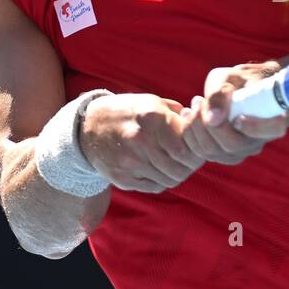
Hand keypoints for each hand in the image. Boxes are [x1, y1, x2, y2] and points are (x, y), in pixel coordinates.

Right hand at [80, 94, 204, 193]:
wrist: (87, 127)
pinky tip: (159, 169)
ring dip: (177, 174)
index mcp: (152, 117)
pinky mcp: (122, 178)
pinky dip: (161, 180)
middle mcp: (141, 141)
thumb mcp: (150, 101)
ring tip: (176, 164)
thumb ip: (177, 113)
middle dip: (190, 165)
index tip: (199, 147)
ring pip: (169, 179)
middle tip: (191, 160)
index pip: (187, 146)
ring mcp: (130, 162)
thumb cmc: (126, 112)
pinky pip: (153, 187)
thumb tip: (201, 123)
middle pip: (180, 166)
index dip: (198, 150)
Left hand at [180, 63, 287, 165]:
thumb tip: (212, 119)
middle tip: (199, 100)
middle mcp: (257, 142)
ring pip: (213, 151)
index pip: (273, 131)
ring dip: (195, 127)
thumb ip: (221, 94)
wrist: (238, 88)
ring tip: (194, 103)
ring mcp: (239, 152)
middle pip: (232, 145)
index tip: (238, 115)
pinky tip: (188, 114)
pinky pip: (200, 152)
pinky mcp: (221, 155)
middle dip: (208, 123)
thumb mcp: (230, 78)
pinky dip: (189, 133)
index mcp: (273, 119)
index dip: (255, 127)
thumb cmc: (239, 79)